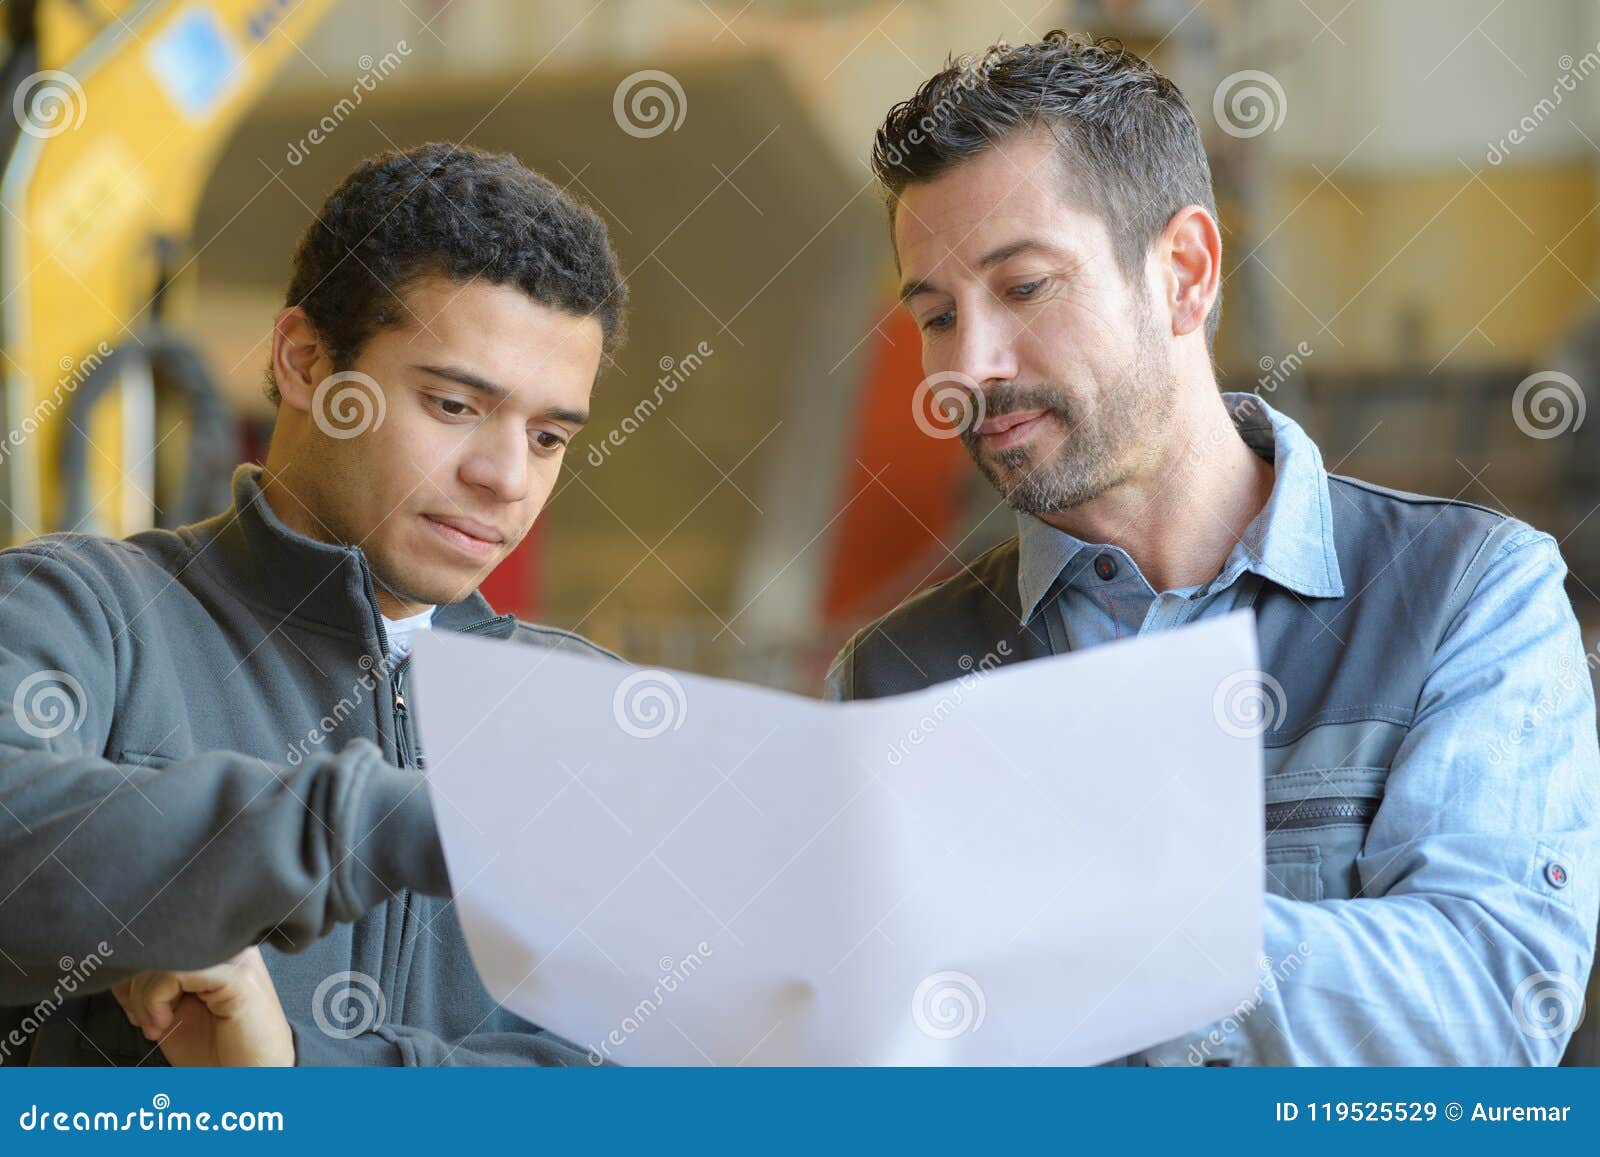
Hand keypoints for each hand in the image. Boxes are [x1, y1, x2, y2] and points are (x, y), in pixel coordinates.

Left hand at [112, 946, 294, 1066]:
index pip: (162, 941)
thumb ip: (149, 988)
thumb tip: (118, 969)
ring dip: (144, 998)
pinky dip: (155, 1000)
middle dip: (136, 989)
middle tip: (145, 1024)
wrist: (249, 1082)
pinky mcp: (238, 978)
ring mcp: (236, 959)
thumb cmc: (215, 1052)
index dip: (135, 976)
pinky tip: (164, 1025)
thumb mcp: (169, 1015)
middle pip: (160, 945)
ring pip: (164, 956)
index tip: (136, 1013)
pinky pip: (176, 972)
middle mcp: (230, 945)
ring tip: (156, 1027)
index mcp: (218, 949)